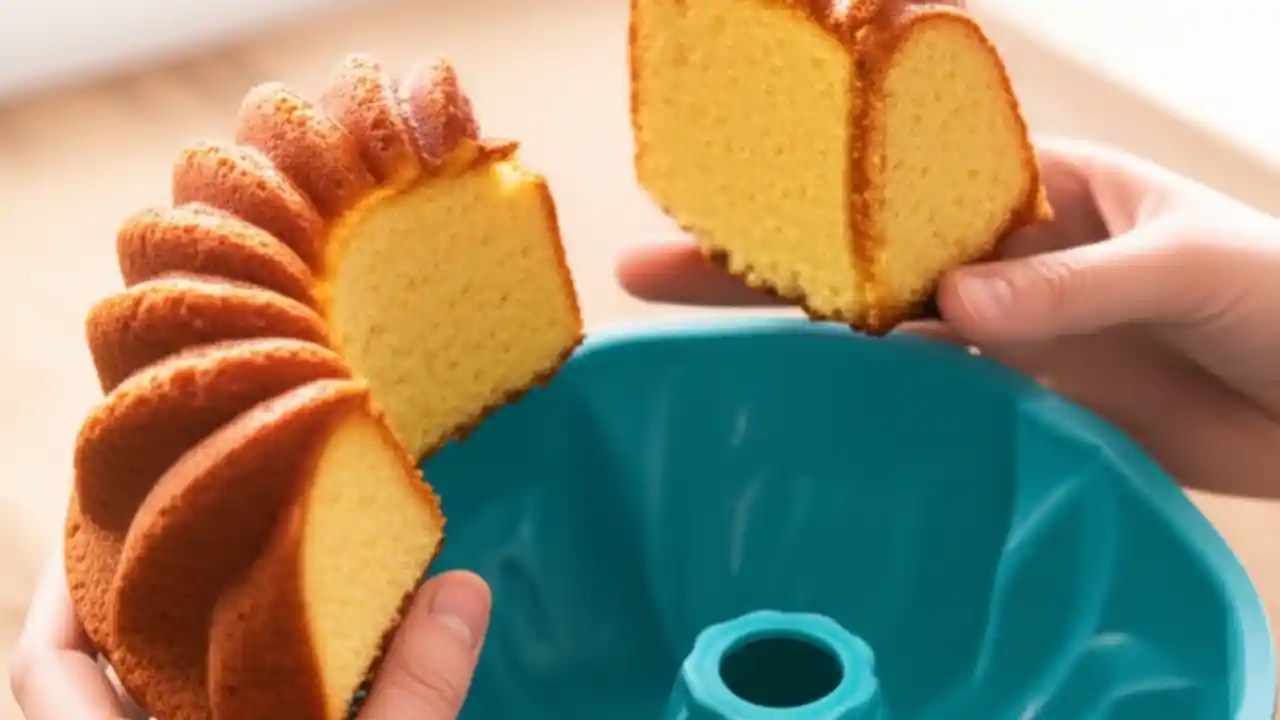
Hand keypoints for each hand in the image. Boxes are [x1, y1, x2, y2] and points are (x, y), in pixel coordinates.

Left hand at [9, 549, 490, 718]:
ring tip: (231, 610)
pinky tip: (272, 697)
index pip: (48, 668)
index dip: (66, 590)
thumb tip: (462, 593)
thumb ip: (408, 696)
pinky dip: (210, 715)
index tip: (104, 521)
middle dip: (127, 617)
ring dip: (168, 671)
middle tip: (189, 549)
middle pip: (80, 690)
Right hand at [618, 137, 1279, 495]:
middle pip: (861, 256)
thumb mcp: (1187, 263)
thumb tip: (958, 307)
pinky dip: (863, 402)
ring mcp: (1004, 332)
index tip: (728, 186)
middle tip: (652, 267)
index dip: (815, 181)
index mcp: (1039, 189)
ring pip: (876, 330)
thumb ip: (1072, 286)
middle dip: (759, 259)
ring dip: (791, 333)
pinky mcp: (1020, 404)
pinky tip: (798, 404)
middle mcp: (1003, 256)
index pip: (904, 178)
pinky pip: (926, 399)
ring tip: (694, 334)